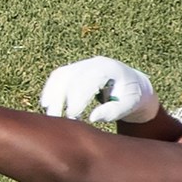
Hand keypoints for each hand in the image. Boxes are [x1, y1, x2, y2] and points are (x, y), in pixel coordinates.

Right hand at [39, 56, 158, 124]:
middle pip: (70, 78)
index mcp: (109, 68)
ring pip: (60, 76)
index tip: (72, 116)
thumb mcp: (130, 105)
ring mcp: (83, 64)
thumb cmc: (133, 97)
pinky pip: (58, 77)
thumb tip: (92, 117)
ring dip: (52, 94)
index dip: (77, 98)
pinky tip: (47, 104)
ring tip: (51, 114)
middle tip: (58, 119)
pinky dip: (51, 90)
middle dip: (61, 99)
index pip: (87, 81)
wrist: (134, 86)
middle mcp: (94, 63)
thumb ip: (113, 111)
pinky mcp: (75, 69)